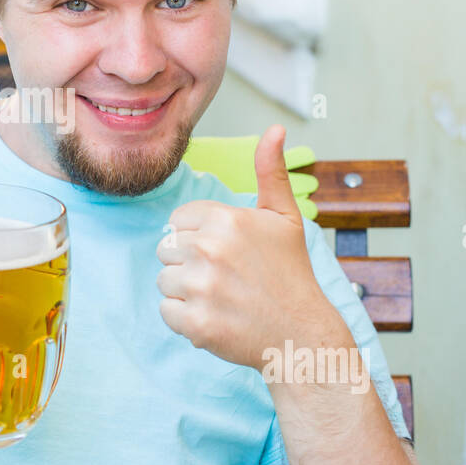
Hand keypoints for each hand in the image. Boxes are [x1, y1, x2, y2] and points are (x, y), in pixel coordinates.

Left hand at [156, 125, 337, 368]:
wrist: (302, 335)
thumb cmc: (291, 273)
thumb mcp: (284, 217)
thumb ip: (270, 171)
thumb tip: (275, 129)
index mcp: (226, 219)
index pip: (178, 220)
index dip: (198, 236)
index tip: (226, 253)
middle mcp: (210, 249)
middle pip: (166, 249)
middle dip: (190, 263)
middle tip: (226, 277)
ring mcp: (202, 288)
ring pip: (163, 280)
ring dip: (186, 291)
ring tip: (221, 297)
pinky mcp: (196, 323)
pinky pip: (166, 311)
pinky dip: (184, 318)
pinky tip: (215, 317)